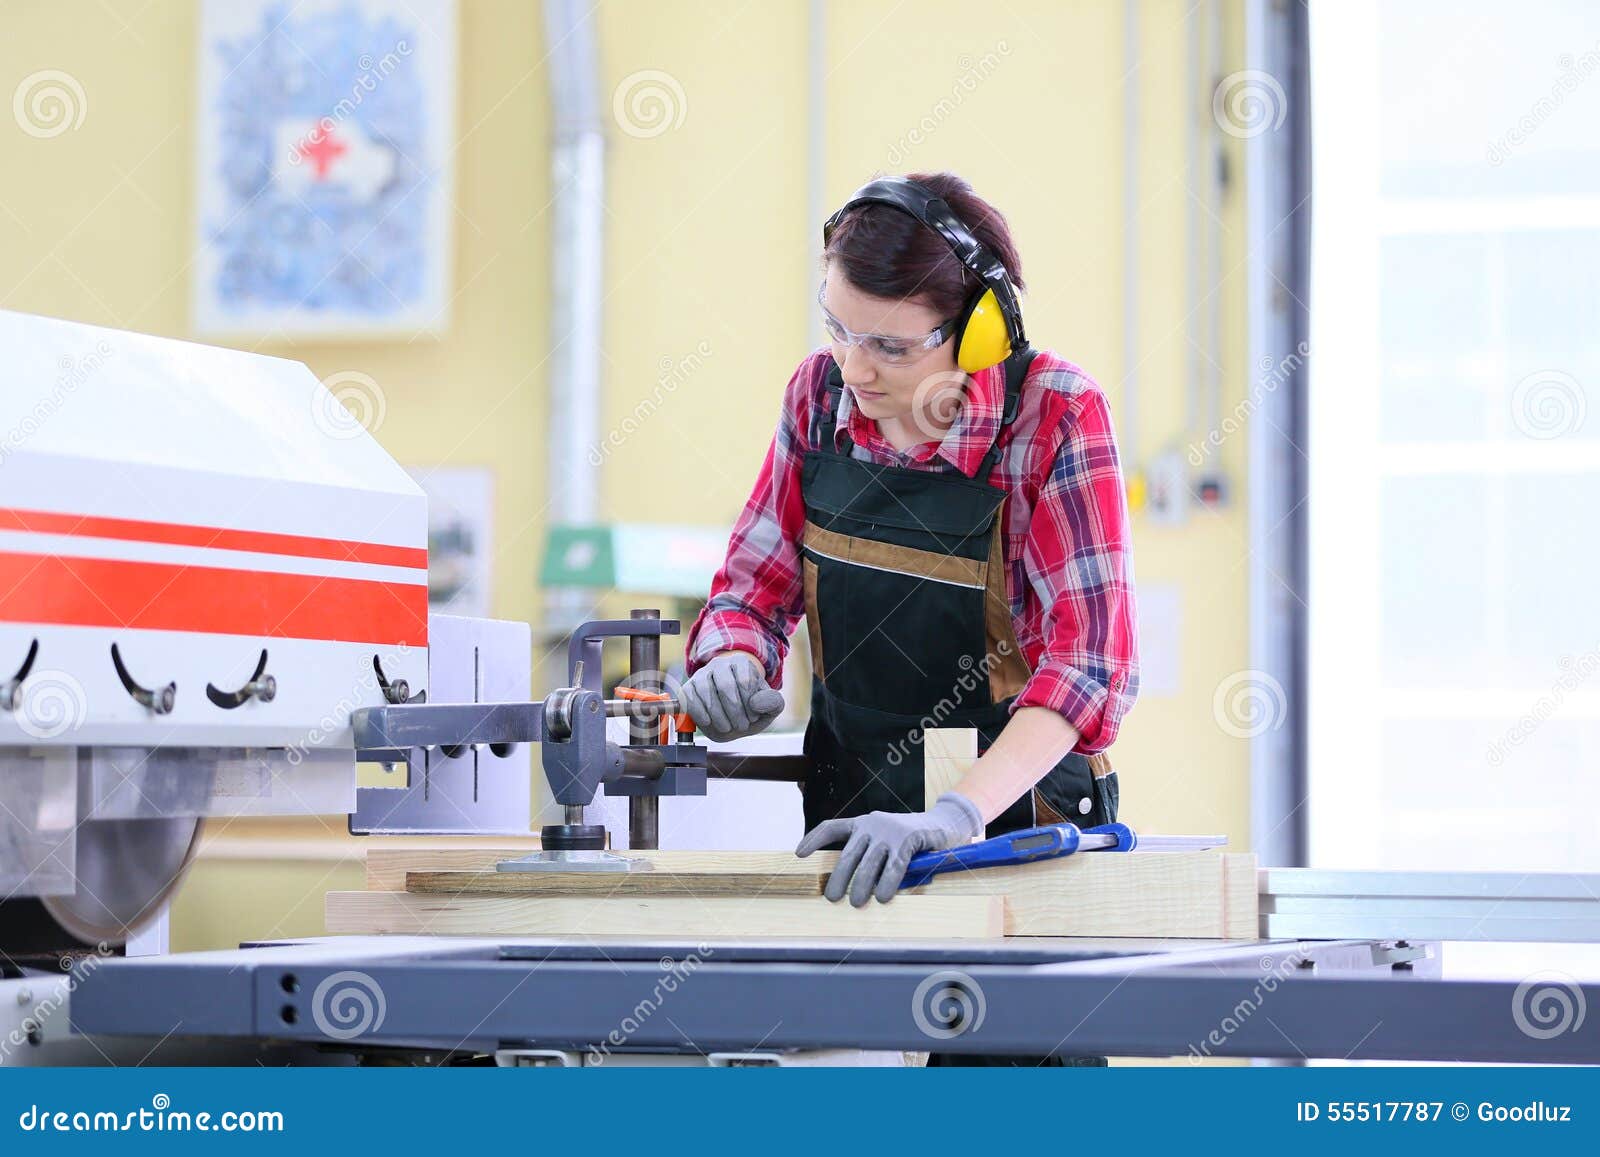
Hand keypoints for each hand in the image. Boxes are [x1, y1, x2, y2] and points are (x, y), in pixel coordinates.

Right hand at [680, 651, 784, 741]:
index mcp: (741, 663)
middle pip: (725, 685)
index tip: (754, 718)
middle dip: (735, 710)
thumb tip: (757, 703)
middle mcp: (719, 664)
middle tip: (742, 726)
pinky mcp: (688, 688)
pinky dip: (698, 712)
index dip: (750, 703)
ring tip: (727, 728)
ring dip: (718, 714)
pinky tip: (708, 722)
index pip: (745, 680)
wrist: (731, 717)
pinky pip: (689, 697)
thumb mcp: (769, 706)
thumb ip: (773, 702)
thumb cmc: (751, 709)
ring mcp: (701, 675)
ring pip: (705, 690)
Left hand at [795, 793, 983, 905]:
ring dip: (861, 886)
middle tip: (832, 899)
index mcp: (864, 823)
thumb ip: (871, 857)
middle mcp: (872, 824)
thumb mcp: (887, 842)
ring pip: (868, 863)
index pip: (832, 827)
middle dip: (838, 878)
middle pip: (848, 854)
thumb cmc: (912, 839)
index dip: (814, 839)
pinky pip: (893, 866)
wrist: (945, 824)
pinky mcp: (908, 839)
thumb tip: (853, 888)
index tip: (799, 854)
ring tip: (856, 903)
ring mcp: (890, 831)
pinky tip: (883, 897)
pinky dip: (887, 883)